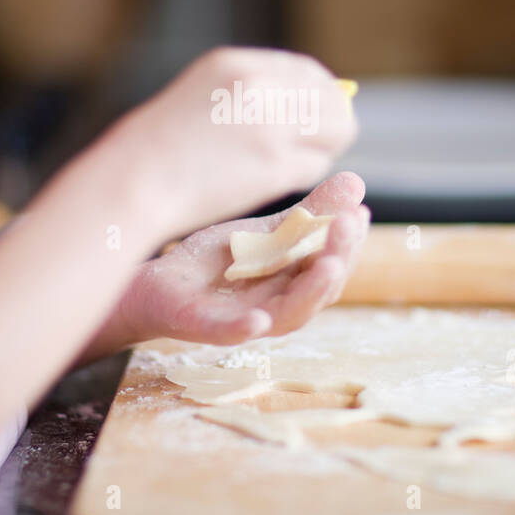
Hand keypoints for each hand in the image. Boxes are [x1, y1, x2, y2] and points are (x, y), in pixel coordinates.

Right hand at [109, 47, 357, 238]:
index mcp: (236, 64)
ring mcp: (270, 125)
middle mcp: (259, 86)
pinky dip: (303, 174)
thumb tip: (304, 101)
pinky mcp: (274, 165)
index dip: (322, 95)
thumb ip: (249, 91)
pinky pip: (313, 166)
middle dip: (331, 122)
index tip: (321, 113)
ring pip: (332, 132)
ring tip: (287, 164)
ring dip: (319, 149)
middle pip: (331, 99)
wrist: (133, 182)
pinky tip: (275, 180)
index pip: (307, 71)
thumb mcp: (201, 94)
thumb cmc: (157, 148)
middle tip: (318, 143)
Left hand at [115, 171, 369, 346]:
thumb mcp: (266, 232)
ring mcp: (244, 320)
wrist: (156, 282)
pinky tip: (259, 320)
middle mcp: (277, 307)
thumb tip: (357, 182)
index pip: (331, 268)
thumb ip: (308, 216)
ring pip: (288, 315)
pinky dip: (245, 328)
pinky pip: (230, 333)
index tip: (359, 212)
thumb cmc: (215, 262)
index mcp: (294, 284)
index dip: (348, 243)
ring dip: (311, 293)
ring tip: (328, 264)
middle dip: (338, 259)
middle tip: (349, 225)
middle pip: (318, 292)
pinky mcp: (206, 327)